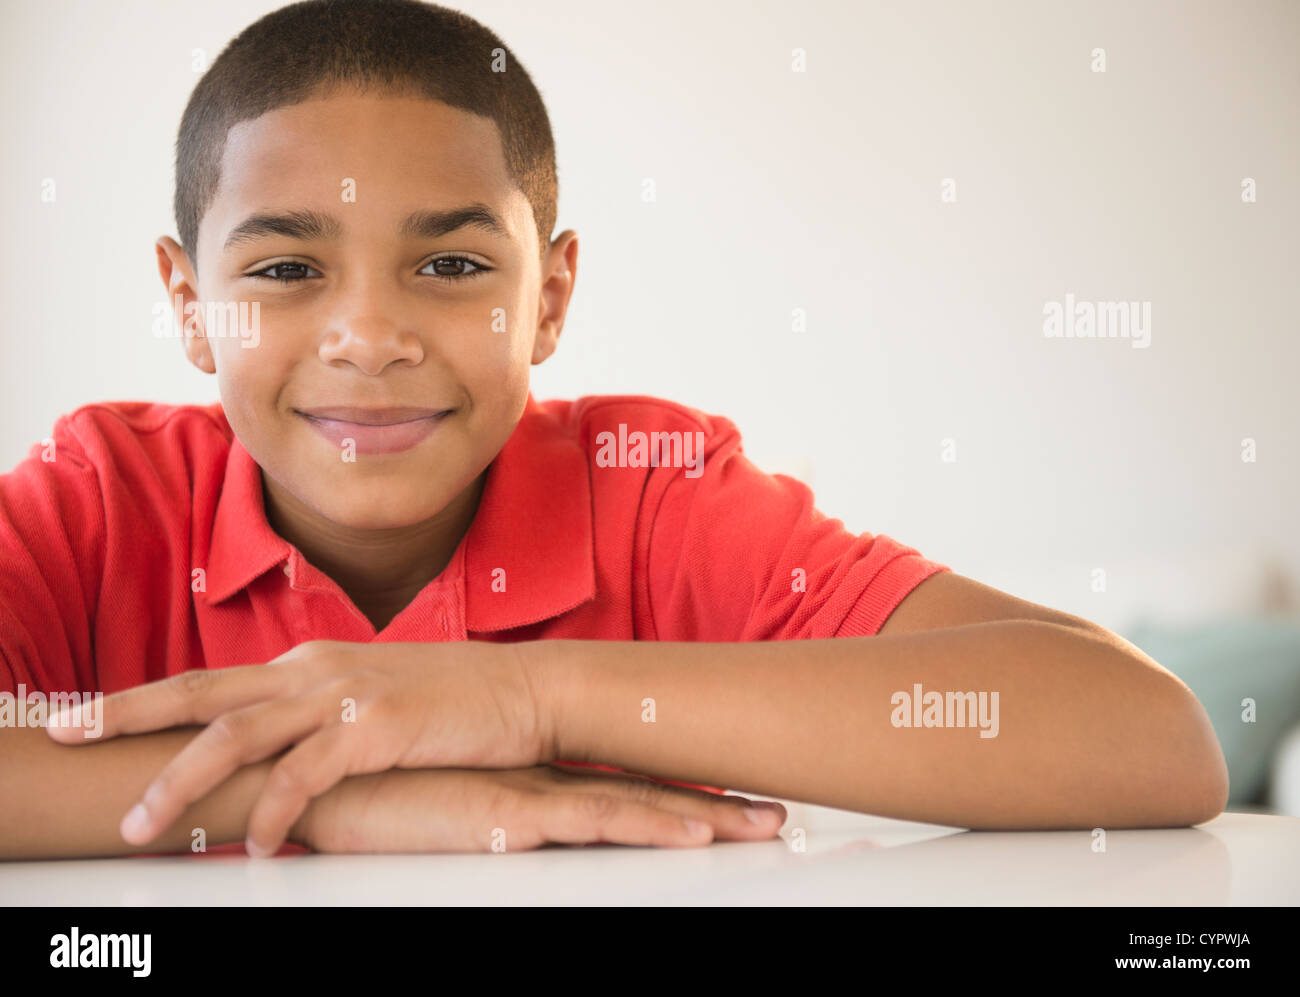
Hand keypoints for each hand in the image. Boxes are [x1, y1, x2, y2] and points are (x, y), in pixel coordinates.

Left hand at [46, 639, 550, 855]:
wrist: (527, 692)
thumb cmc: (454, 703)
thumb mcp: (374, 700)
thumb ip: (321, 719)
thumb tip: (281, 758)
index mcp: (307, 664)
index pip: (209, 684)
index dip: (144, 699)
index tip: (89, 715)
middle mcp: (312, 670)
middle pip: (199, 694)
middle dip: (124, 715)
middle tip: (64, 735)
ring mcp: (341, 695)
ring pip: (235, 737)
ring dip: (181, 783)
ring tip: (142, 827)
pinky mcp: (373, 729)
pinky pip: (302, 777)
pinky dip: (270, 815)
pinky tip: (255, 848)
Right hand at [292, 764, 788, 852]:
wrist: (307, 776)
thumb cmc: (362, 790)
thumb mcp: (433, 797)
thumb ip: (471, 803)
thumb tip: (497, 817)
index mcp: (529, 771)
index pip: (619, 778)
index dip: (676, 787)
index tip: (727, 794)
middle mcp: (543, 774)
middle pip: (647, 787)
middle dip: (716, 801)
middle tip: (777, 810)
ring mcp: (531, 791)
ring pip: (640, 804)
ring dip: (707, 814)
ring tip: (767, 824)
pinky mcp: (507, 814)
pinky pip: (596, 823)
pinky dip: (651, 828)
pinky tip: (697, 837)